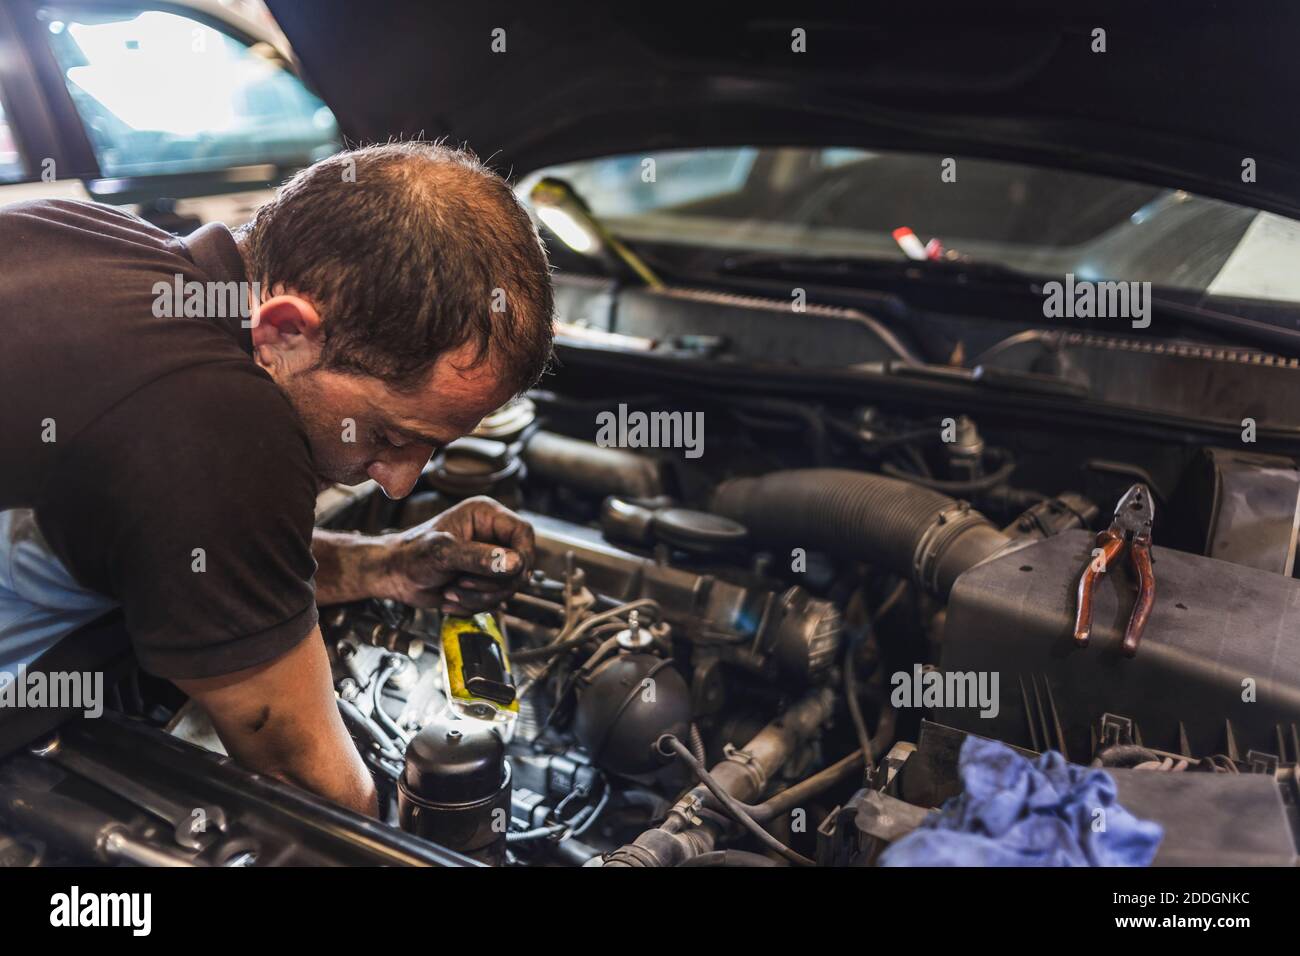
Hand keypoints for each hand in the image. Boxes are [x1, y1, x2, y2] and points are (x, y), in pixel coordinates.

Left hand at [378, 496, 534, 613]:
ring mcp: (489, 559)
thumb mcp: (444, 553)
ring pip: (509, 587)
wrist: (394, 576)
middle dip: (491, 584)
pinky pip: (495, 600)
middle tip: (462, 585)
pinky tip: (451, 597)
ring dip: (480, 598)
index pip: (523, 533)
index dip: (523, 555)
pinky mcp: (483, 580)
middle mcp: (491, 535)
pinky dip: (474, 606)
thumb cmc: (411, 554)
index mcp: (485, 516)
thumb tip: (514, 562)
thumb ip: (479, 557)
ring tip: (452, 592)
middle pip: (520, 565)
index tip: (512, 574)